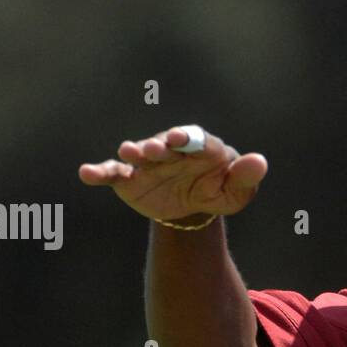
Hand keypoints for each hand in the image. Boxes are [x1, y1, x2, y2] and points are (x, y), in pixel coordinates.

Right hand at [77, 125, 267, 221]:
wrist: (194, 208)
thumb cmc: (220, 191)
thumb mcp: (237, 191)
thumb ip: (247, 176)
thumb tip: (260, 162)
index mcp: (199, 146)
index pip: (194, 139)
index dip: (187, 138)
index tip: (181, 139)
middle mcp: (170, 149)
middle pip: (163, 144)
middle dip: (157, 146)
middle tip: (152, 149)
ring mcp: (148, 162)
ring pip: (138, 155)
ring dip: (132, 153)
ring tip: (127, 153)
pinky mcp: (130, 178)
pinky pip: (113, 173)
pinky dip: (99, 172)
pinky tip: (86, 173)